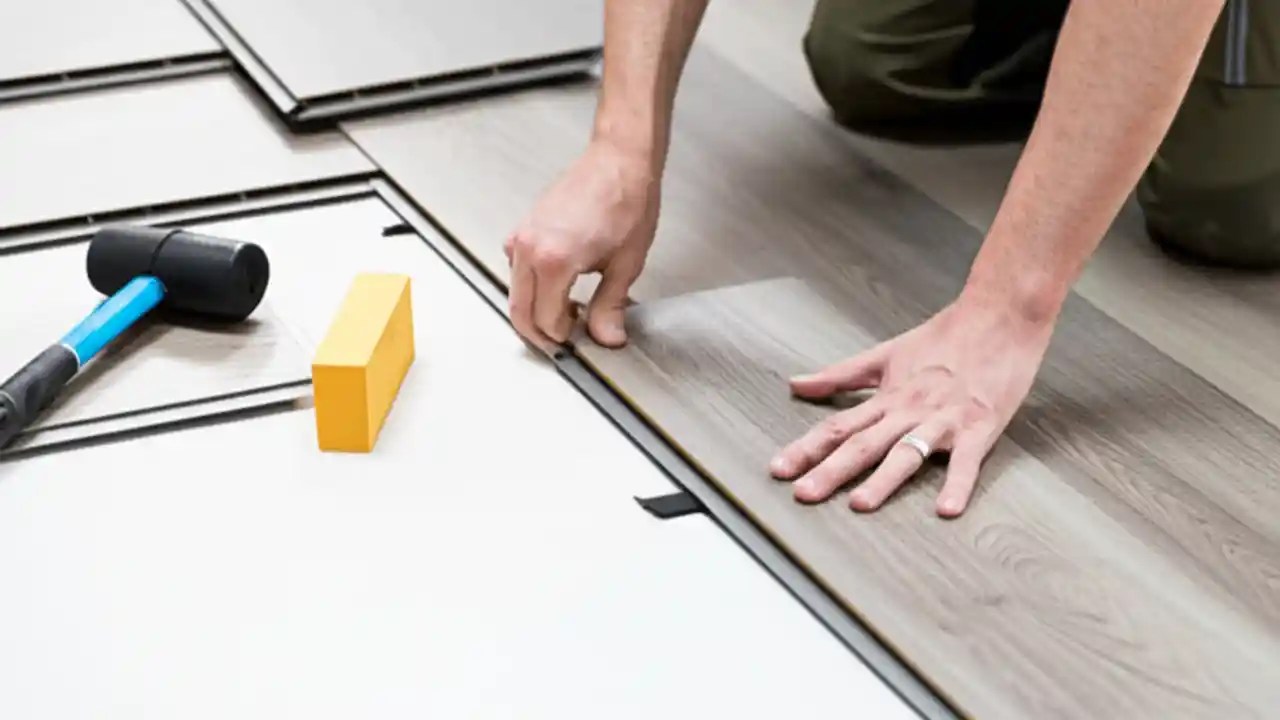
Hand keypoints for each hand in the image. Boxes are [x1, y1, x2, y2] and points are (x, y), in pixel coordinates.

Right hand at [505, 139, 659, 349]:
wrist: (619, 161)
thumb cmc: (626, 202)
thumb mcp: (626, 264)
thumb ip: (610, 307)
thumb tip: (607, 338)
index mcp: (553, 261)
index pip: (546, 319)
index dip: (563, 338)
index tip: (580, 342)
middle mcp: (528, 249)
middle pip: (520, 310)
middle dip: (540, 333)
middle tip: (565, 343)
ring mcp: (521, 236)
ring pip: (516, 291)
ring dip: (535, 310)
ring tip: (569, 315)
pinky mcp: (524, 228)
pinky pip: (517, 269)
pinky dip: (531, 287)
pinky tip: (559, 288)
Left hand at [769, 296, 1056, 516]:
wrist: (999, 315)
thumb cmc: (946, 336)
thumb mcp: (885, 354)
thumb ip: (840, 375)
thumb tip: (796, 384)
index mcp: (887, 398)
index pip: (838, 426)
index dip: (806, 448)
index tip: (779, 469)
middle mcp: (909, 411)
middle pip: (863, 444)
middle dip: (831, 471)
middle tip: (803, 494)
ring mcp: (944, 421)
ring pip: (907, 453)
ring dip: (883, 479)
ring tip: (859, 504)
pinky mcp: (980, 427)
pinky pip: (967, 461)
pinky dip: (957, 485)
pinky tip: (946, 509)